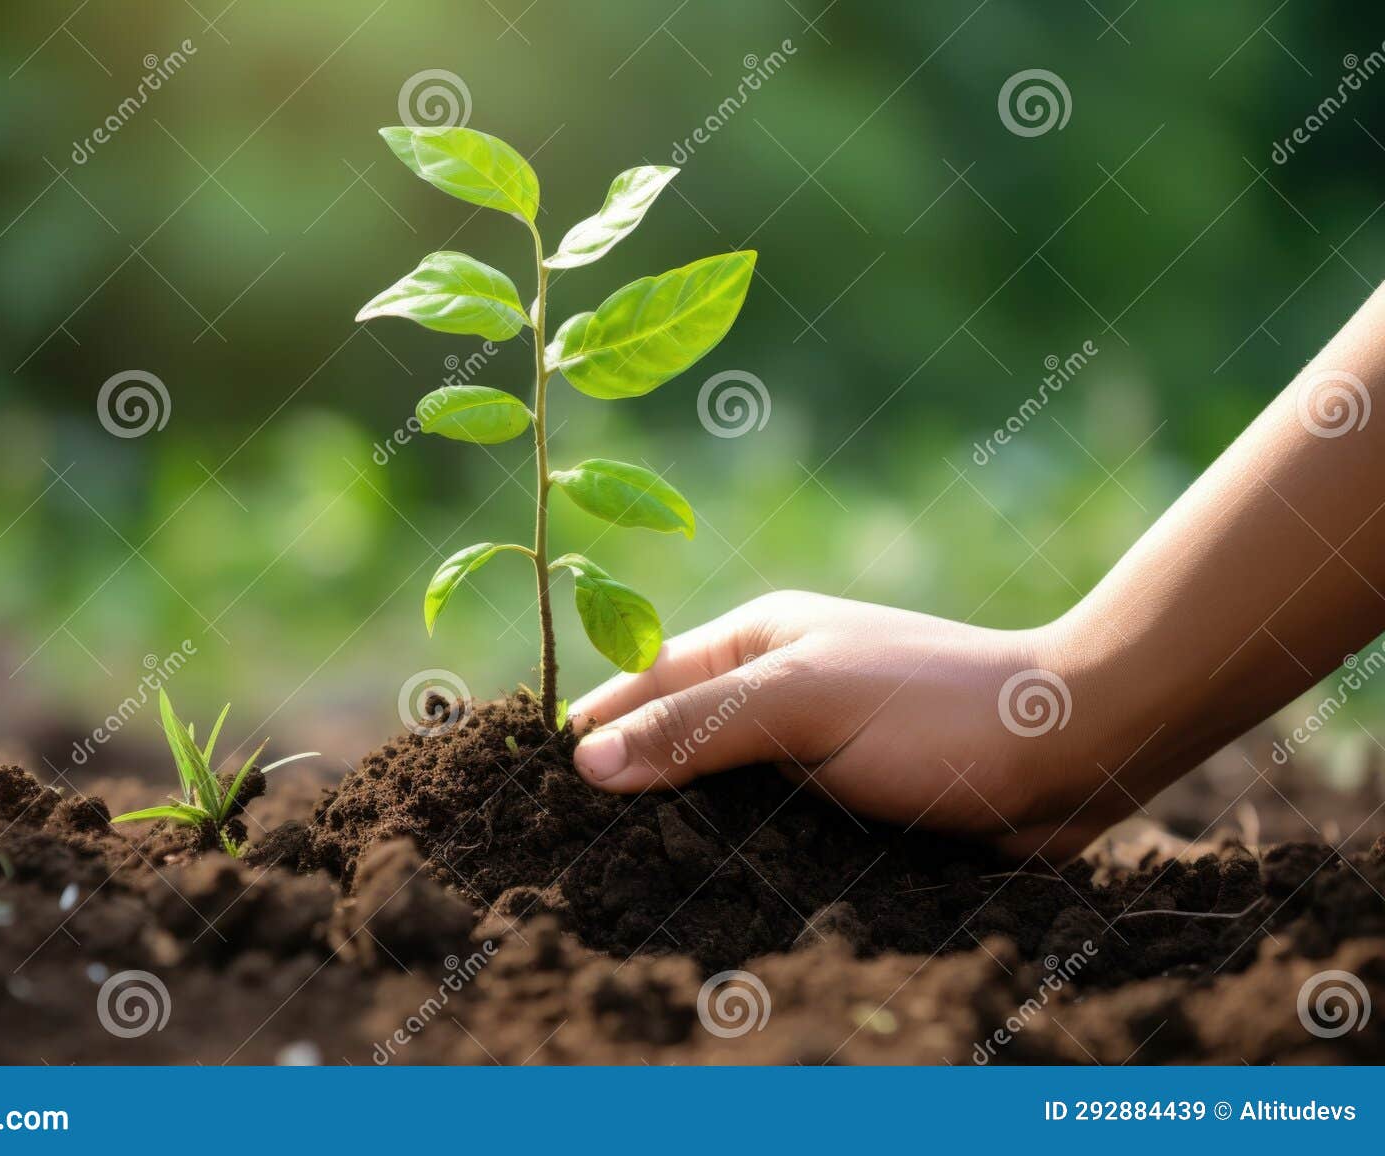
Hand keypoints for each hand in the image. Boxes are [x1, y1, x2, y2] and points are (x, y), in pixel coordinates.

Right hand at [570, 591, 1133, 859]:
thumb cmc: (936, 710)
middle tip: (555, 847)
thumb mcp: (803, 703)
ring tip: (607, 883)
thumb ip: (696, 726)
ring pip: (715, 790)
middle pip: (672, 736)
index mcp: (757, 638)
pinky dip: (729, 855)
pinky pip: (765, 829)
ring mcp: (809, 748)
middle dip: (621, 782)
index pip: (642, 677)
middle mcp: (776, 688)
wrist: (1070, 755)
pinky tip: (698, 895)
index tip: (525, 780)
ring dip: (674, 826)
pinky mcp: (842, 804)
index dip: (587, 724)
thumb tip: (584, 763)